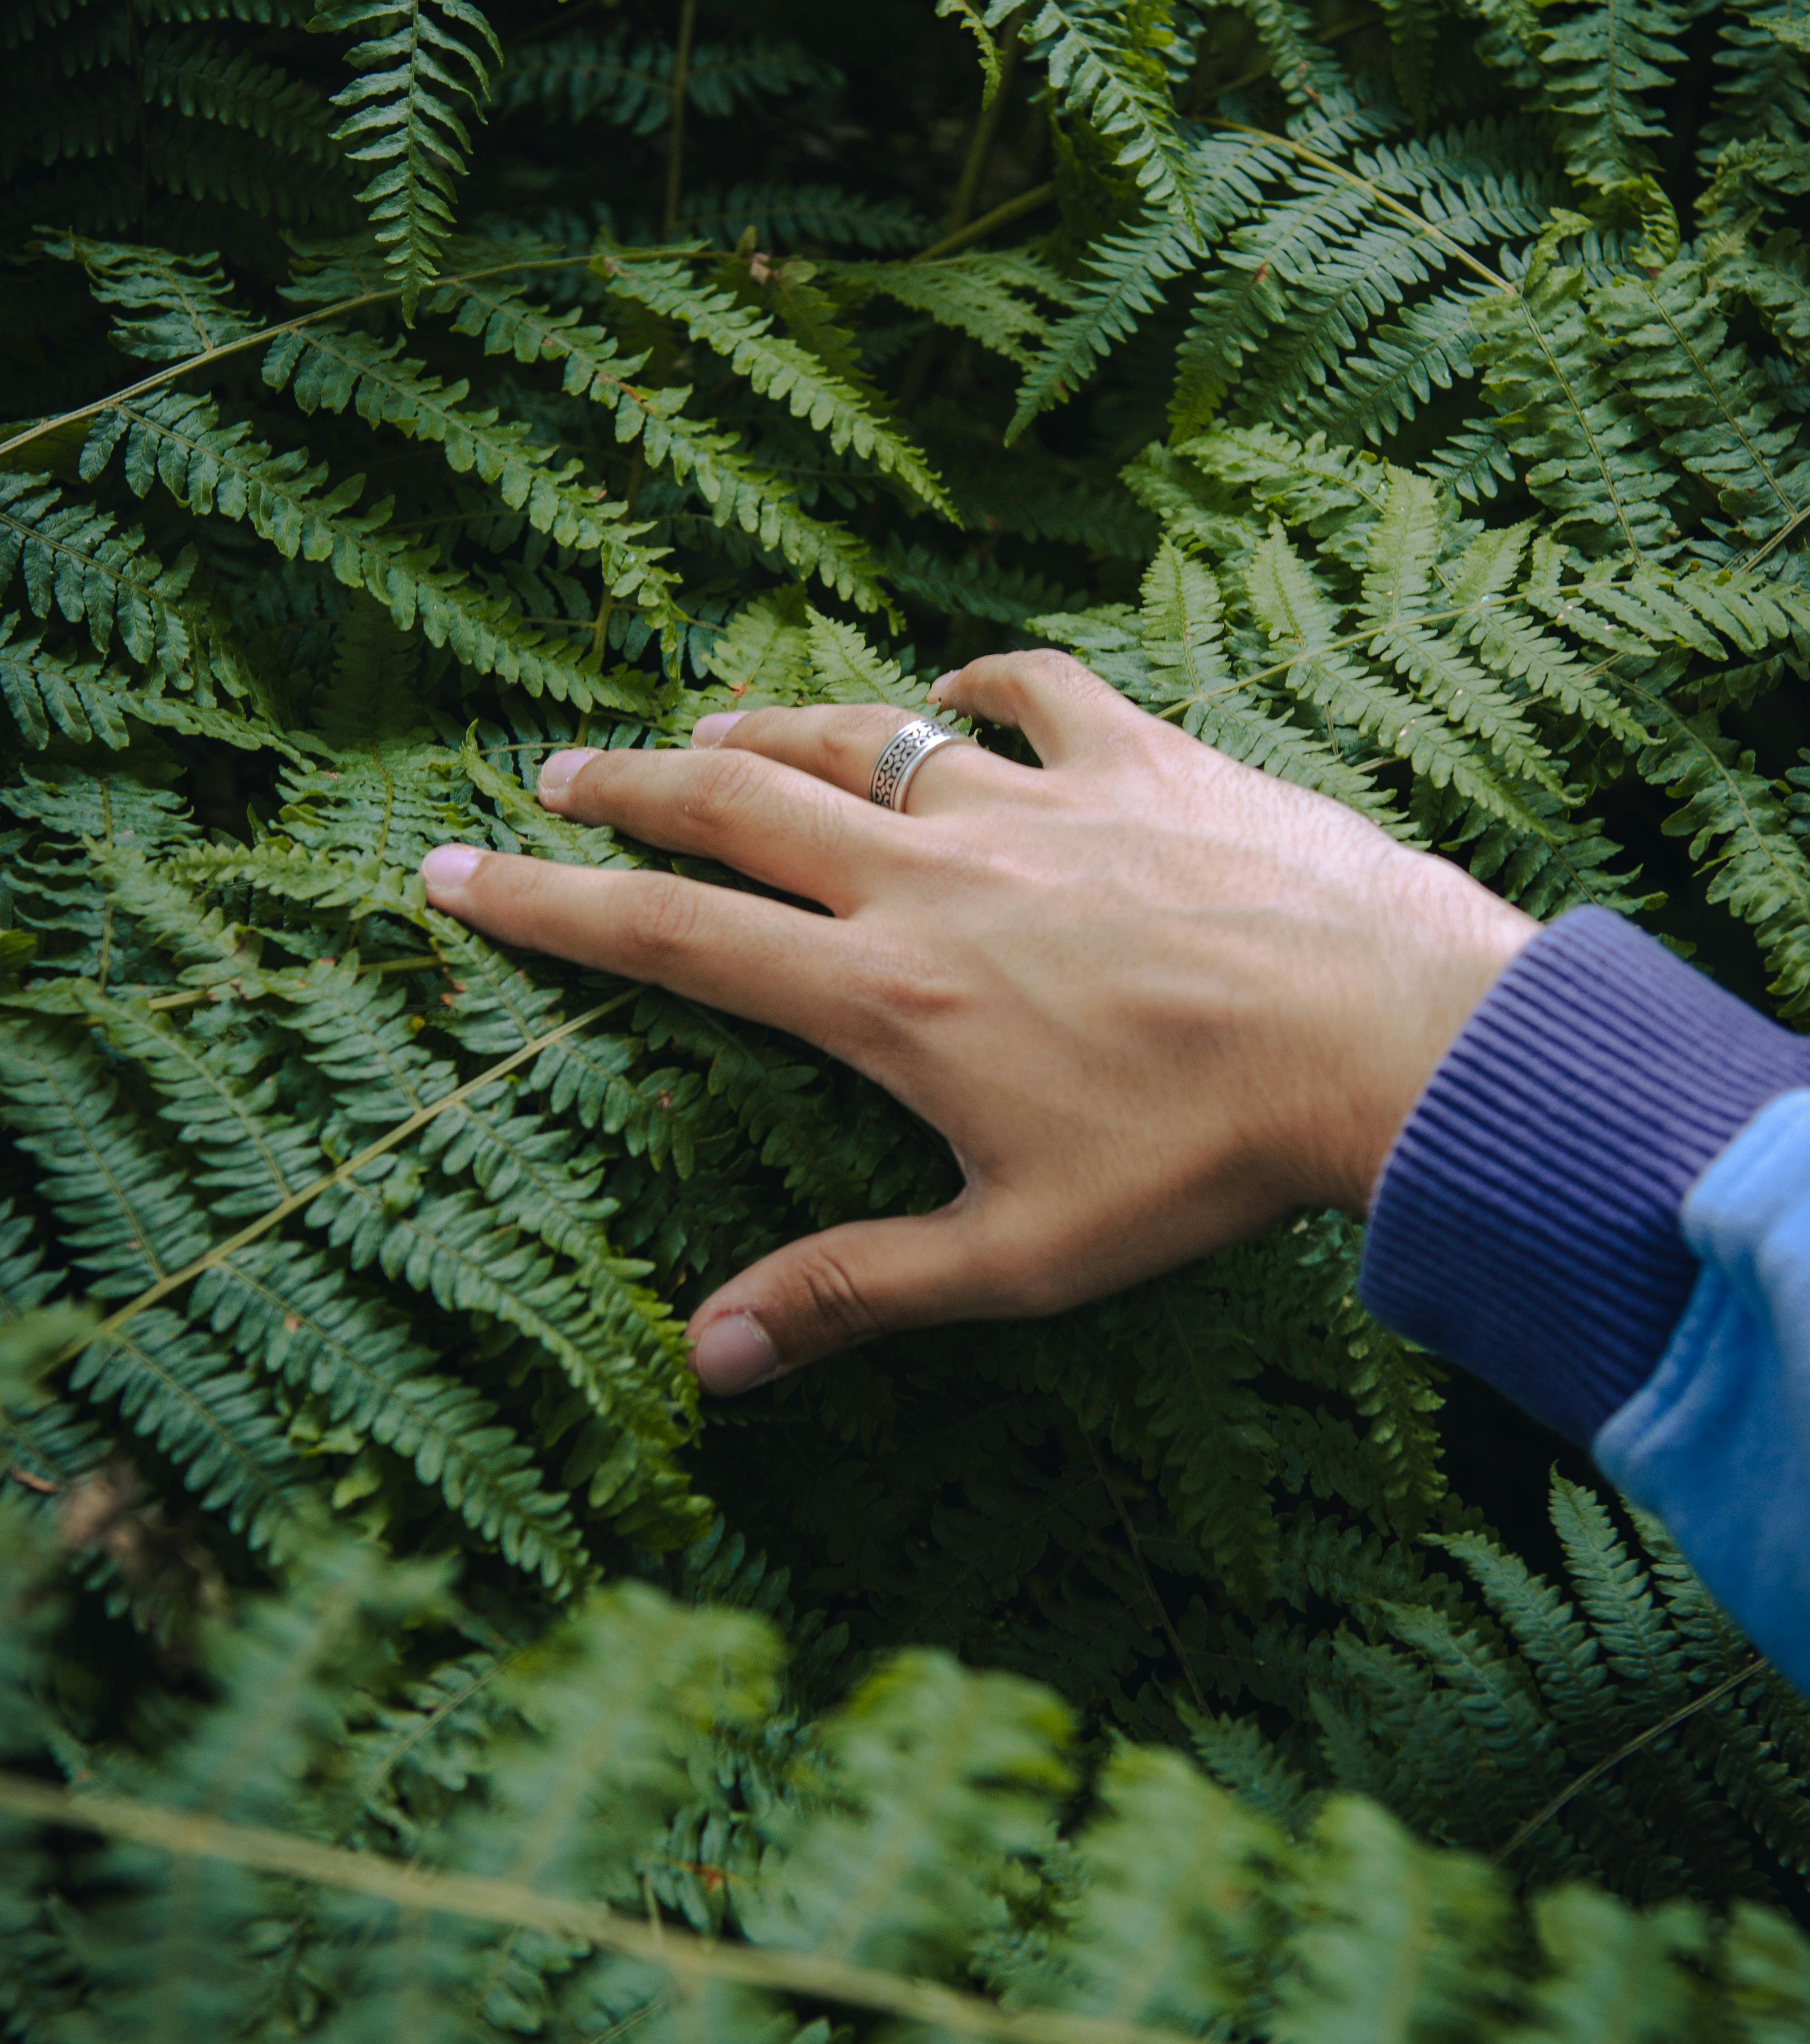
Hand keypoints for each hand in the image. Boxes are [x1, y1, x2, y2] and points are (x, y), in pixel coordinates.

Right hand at [419, 652, 1537, 1393]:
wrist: (1387, 1042)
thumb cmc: (1203, 1163)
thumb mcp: (1018, 1257)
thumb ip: (853, 1289)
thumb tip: (707, 1357)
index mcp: (885, 993)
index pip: (669, 938)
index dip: (544, 907)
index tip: (450, 873)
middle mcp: (934, 874)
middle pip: (735, 804)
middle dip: (625, 786)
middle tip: (550, 772)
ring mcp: (1037, 798)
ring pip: (860, 732)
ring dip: (768, 724)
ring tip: (705, 722)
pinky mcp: (1142, 757)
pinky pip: (1034, 690)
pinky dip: (979, 686)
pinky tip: (955, 695)